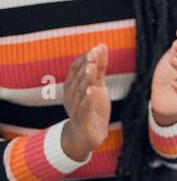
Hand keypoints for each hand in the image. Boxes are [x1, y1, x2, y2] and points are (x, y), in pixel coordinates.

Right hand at [61, 44, 110, 160]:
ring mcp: (75, 106)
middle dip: (87, 64)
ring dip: (86, 77)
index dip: (86, 57)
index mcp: (73, 84)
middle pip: (78, 76)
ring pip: (80, 90)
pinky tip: (92, 90)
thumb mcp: (98, 85)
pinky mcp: (82, 118)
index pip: (76, 67)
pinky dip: (87, 98)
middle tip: (94, 52)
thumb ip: (99, 68)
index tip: (97, 47)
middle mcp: (71, 94)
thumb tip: (101, 46)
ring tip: (92, 66)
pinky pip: (84, 107)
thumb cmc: (92, 106)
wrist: (88, 134)